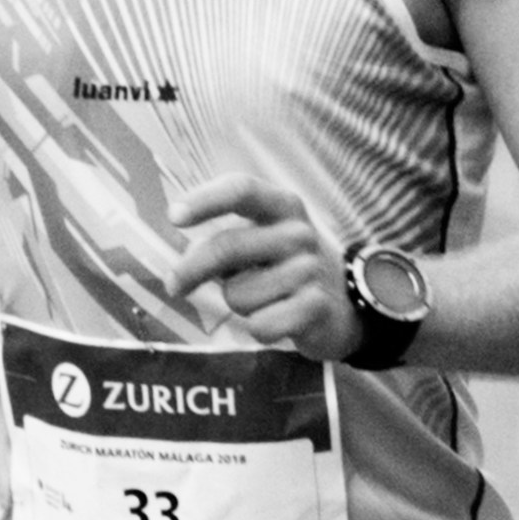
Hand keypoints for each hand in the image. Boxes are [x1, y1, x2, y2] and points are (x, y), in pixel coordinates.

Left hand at [161, 169, 356, 354]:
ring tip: (263, 300)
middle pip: (227, 247)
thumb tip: (185, 259)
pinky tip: (277, 320)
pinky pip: (260, 325)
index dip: (205, 200)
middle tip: (175, 286)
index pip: (242, 190)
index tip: (174, 217)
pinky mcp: (315, 307)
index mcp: (282, 206)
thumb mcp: (261, 240)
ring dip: (239, 304)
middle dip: (191, 270)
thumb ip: (224, 241)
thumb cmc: (285, 268)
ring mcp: (310, 270)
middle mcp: (299, 233)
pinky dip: (258, 329)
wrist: (344, 305)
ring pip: (238, 294)